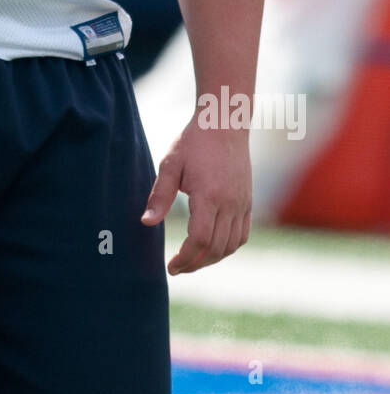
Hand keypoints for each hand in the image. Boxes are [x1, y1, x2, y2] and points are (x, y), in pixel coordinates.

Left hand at [140, 111, 250, 273]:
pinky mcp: (248, 202)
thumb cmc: (193, 143)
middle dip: (195, 264)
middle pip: (216, 248)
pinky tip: (212, 249)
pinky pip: (242, 235)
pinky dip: (227, 248)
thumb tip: (146, 223)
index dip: (185, 259)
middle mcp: (230, 203)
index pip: (200, 240)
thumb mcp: (170, 164)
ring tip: (191, 262)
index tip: (170, 267)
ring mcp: (242, 204)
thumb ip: (159, 195)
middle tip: (176, 268)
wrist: (224, 124)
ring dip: (211, 260)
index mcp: (209, 195)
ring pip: (231, 246)